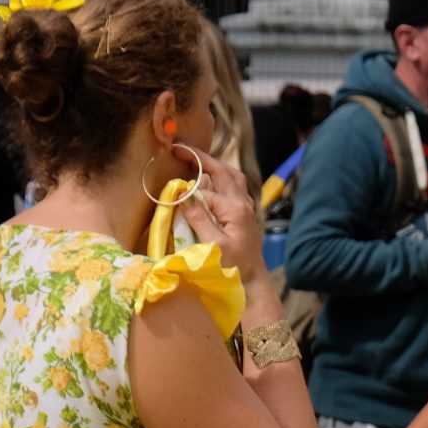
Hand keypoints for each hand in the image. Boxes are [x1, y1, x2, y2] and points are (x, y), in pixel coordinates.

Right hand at [173, 141, 263, 271]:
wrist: (254, 279)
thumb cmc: (235, 266)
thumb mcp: (214, 246)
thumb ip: (200, 221)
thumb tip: (185, 199)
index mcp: (234, 209)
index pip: (206, 191)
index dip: (188, 189)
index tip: (173, 190)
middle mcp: (242, 202)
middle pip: (223, 171)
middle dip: (202, 158)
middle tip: (182, 149)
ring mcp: (246, 206)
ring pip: (232, 176)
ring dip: (215, 164)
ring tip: (197, 158)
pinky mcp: (246, 212)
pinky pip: (235, 186)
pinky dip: (223, 177)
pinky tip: (213, 178)